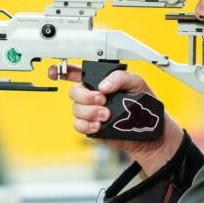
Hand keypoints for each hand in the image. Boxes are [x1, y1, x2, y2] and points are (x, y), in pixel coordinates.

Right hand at [48, 62, 182, 174]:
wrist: (148, 132)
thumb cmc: (144, 106)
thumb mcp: (137, 84)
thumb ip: (120, 77)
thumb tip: (103, 85)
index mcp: (101, 81)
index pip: (77, 72)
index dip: (63, 70)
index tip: (54, 71)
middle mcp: (93, 95)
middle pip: (74, 91)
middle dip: (86, 96)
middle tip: (102, 100)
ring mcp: (90, 112)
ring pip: (75, 109)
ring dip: (90, 111)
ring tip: (106, 115)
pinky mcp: (91, 127)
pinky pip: (78, 125)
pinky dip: (87, 125)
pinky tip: (99, 125)